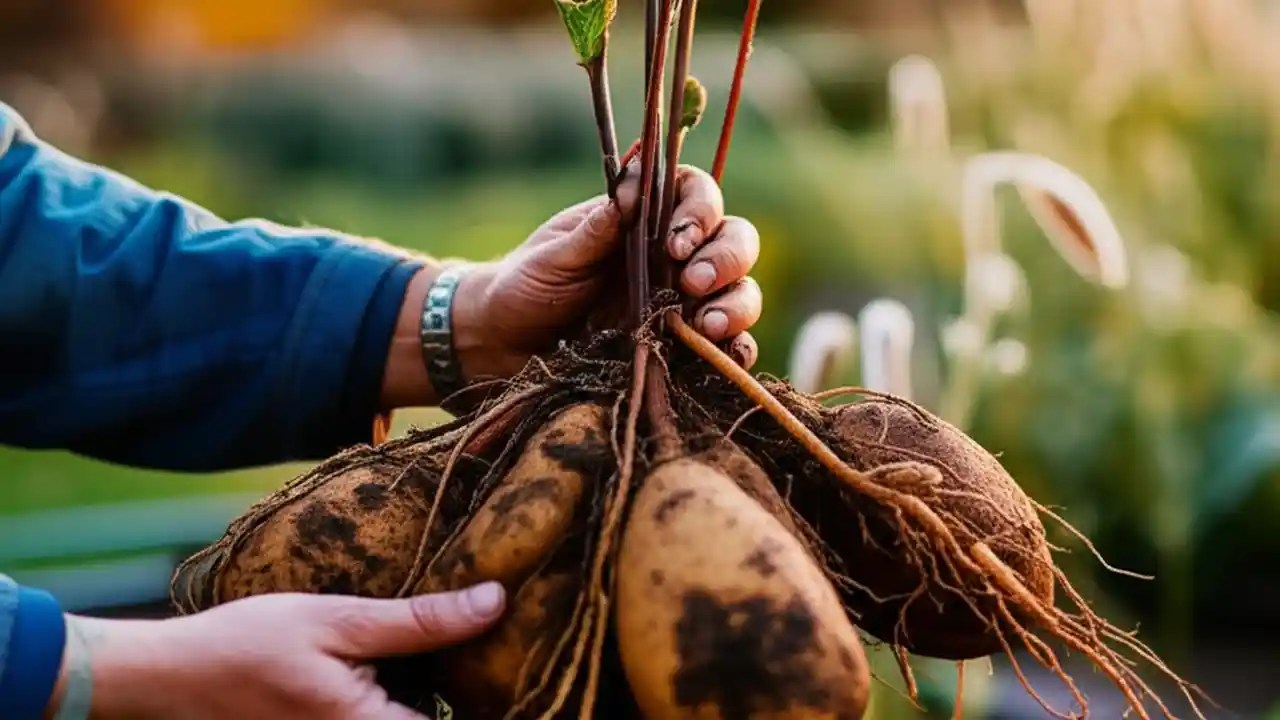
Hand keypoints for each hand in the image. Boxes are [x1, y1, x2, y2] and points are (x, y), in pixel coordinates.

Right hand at [46, 583, 504, 719]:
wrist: (171, 680)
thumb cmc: (248, 647)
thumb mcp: (339, 621)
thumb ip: (420, 622)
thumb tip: (495, 600)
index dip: (504, 699)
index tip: (528, 664)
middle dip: (472, 691)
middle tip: (497, 643)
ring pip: (417, 719)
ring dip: (440, 694)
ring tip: (462, 647)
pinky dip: (408, 699)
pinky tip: (416, 668)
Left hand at [458, 164, 762, 380]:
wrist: (502, 349)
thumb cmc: (524, 288)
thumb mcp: (554, 257)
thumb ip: (596, 229)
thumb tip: (633, 188)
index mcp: (643, 222)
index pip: (694, 194)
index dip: (699, 210)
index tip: (677, 240)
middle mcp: (672, 258)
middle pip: (733, 240)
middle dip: (725, 259)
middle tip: (693, 283)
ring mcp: (683, 305)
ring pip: (740, 292)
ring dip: (737, 305)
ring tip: (709, 326)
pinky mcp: (682, 351)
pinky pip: (726, 349)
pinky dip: (737, 351)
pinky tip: (728, 356)